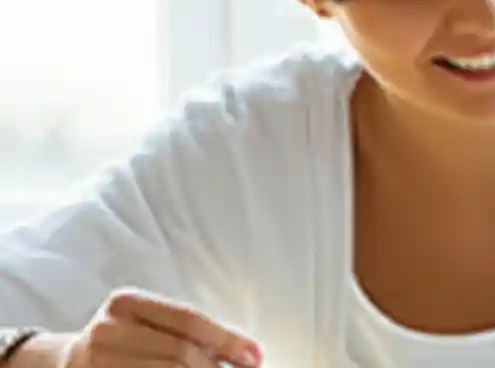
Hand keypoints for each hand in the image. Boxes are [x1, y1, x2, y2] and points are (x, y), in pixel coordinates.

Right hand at [14, 288, 262, 367]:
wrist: (68, 361)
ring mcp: (97, 362)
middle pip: (180, 352)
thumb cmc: (128, 338)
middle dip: (217, 365)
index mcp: (126, 303)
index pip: (189, 320)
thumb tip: (248, 353)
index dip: (227, 339)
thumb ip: (191, 331)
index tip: (255, 357)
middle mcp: (107, 331)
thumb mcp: (151, 321)